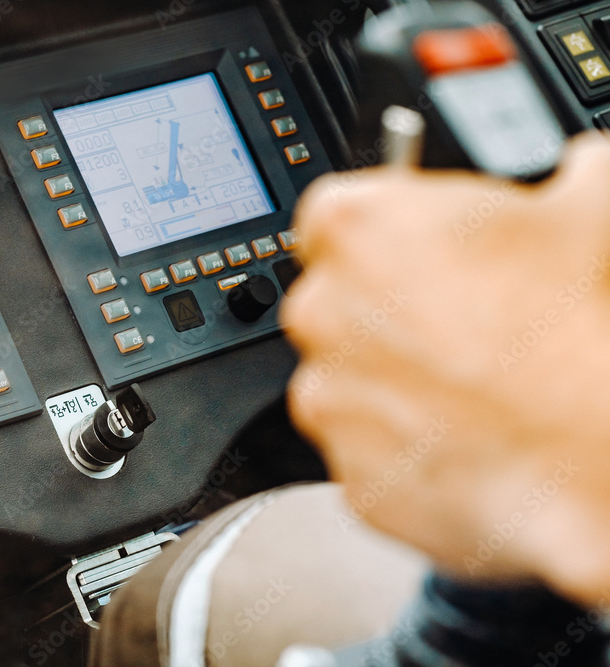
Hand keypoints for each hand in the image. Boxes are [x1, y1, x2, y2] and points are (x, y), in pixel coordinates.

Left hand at [281, 133, 609, 606]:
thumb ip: (570, 175)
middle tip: (460, 321)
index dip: (389, 234)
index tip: (423, 250)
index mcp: (355, 227)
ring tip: (472, 383)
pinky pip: (369, 449)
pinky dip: (404, 444)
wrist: (584, 447)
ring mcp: (326, 395)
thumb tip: (583, 167)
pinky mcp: (348, 467)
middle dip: (388, 310)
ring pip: (349, 380)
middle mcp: (320, 310)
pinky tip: (463, 433)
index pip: (337, 218)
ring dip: (393, 380)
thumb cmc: (567, 329)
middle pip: (338, 301)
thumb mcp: (586, 212)